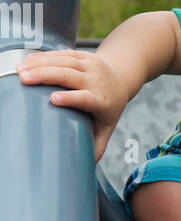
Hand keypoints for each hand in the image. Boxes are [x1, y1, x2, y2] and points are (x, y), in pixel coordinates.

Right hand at [16, 48, 130, 161]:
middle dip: (46, 76)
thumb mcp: (106, 126)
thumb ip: (97, 145)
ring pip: (64, 61)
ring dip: (40, 64)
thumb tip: (86, 167)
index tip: (53, 99)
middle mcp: (96, 80)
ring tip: (20, 70)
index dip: (71, 98)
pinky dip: (44, 56)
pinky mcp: (83, 55)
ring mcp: (90, 65)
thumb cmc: (109, 107)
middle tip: (24, 79)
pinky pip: (63, 54)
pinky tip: (28, 59)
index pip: (86, 98)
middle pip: (70, 76)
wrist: (120, 78)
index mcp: (102, 100)